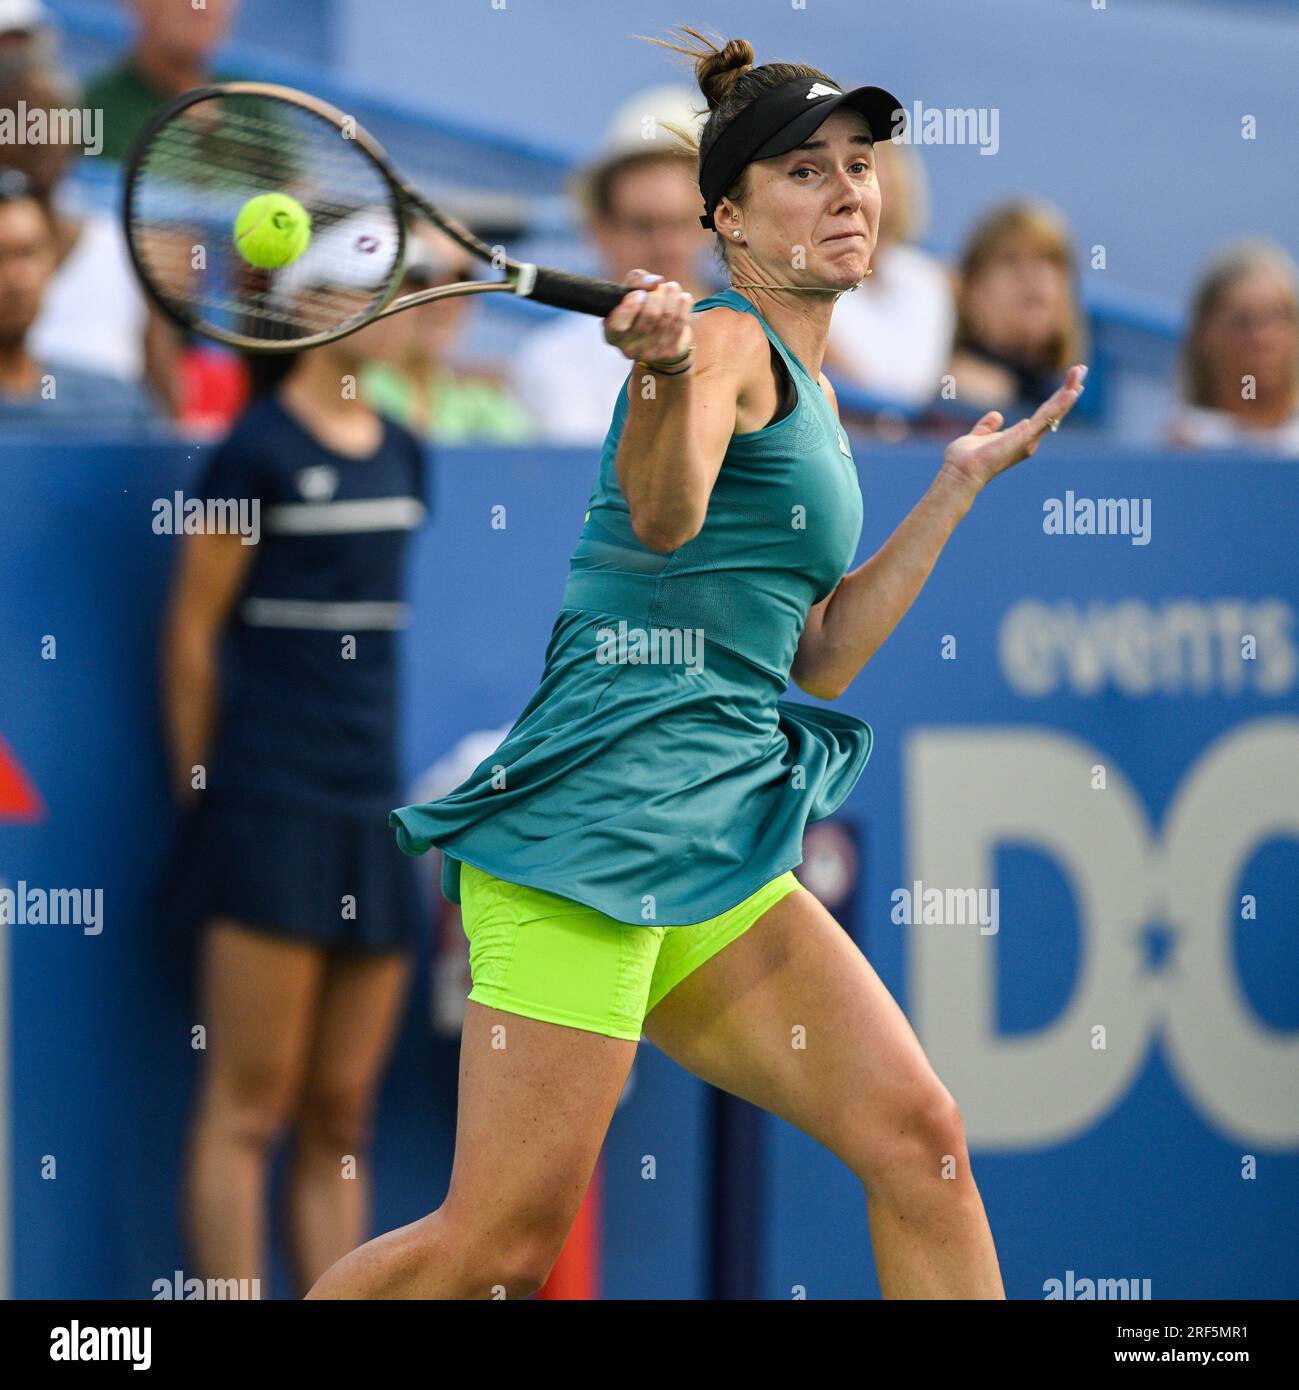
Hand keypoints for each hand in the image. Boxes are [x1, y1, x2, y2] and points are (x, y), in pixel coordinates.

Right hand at [604, 268, 693, 364]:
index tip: (640, 294)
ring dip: (672, 294)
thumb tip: (656, 282)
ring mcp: (650, 353)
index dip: (631, 305)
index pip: (618, 323)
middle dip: (657, 294)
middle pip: (650, 315)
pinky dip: (684, 303)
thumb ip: (637, 280)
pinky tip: (680, 299)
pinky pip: (681, 320)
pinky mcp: (670, 352)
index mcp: (613, 334)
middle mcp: (629, 348)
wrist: (660, 332)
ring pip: (668, 315)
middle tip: (658, 288)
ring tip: (670, 289)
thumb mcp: (631, 289)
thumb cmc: (640, 306)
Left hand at [940, 364, 1087, 495]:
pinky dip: (1058, 405)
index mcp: (1020, 438)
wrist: (959, 473)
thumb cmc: (965, 460)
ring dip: (1067, 393)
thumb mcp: (978, 436)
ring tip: (1080, 375)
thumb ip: (987, 427)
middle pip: (1054, 411)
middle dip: (1068, 389)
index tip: (1071, 381)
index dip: (1058, 397)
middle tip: (1081, 369)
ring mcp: (1027, 440)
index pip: (1045, 414)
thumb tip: (997, 416)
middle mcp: (1028, 440)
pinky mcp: (1022, 438)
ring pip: (1054, 412)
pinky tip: (1070, 393)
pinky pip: (1044, 419)